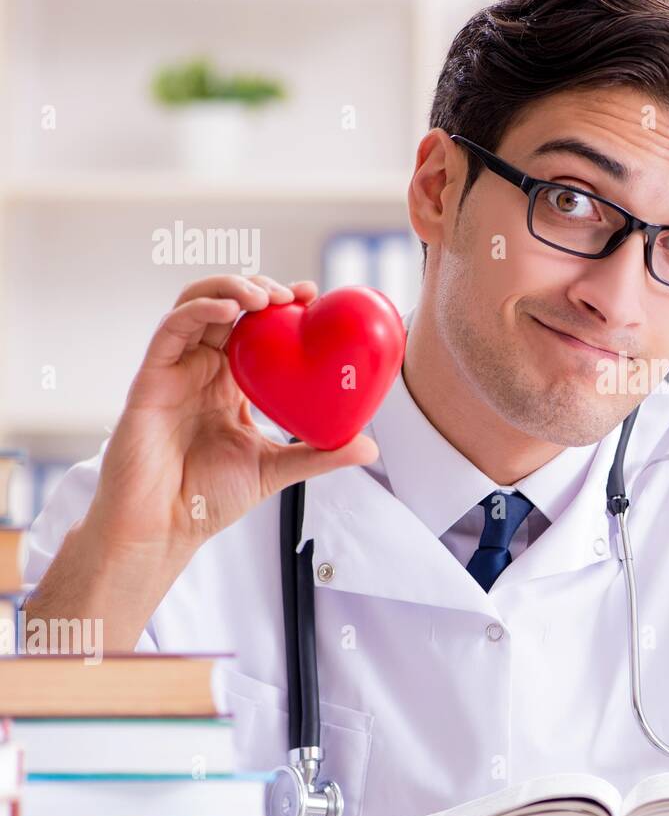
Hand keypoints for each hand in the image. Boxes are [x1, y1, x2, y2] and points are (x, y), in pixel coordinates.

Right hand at [84, 274, 378, 563]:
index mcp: (230, 383)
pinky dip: (200, 309)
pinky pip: (171, 329)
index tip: (314, 294)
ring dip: (231, 288)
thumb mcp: (277, 469)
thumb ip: (320, 455)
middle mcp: (202, 369)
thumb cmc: (210, 498)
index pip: (256, 329)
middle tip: (293, 294)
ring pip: (197, 305)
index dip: (281, 304)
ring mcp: (175, 370)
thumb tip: (370, 449)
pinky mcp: (150, 378)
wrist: (166, 527)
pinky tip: (231, 309)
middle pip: (227, 306)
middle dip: (260, 288)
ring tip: (265, 297)